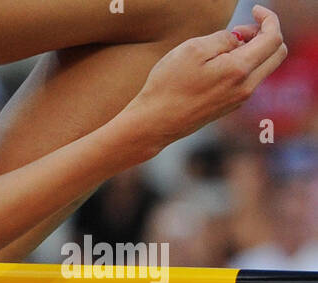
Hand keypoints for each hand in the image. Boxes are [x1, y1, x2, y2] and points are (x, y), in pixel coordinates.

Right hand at [121, 5, 286, 152]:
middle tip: (240, 30)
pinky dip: (243, 65)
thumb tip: (238, 39)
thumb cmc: (168, 85)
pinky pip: (249, 80)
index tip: (255, 9)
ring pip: (263, 67)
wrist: (154, 123)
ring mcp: (239, 99)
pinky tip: (217, 65)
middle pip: (277, 53)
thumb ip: (223, 38)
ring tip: (222, 47)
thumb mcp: (192, 49)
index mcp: (240, 69)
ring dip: (253, 50)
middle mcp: (246, 87)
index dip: (269, 18)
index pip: (273, 38)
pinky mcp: (229, 106)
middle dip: (265, 34)